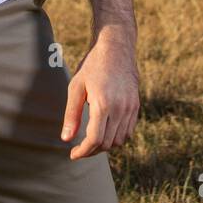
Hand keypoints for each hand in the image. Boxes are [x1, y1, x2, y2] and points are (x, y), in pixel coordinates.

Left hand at [60, 32, 139, 159]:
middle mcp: (120, 108)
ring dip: (105, 145)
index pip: (95, 139)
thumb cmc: (92, 65)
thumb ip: (71, 114)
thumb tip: (66, 139)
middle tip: (79, 149)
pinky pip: (128, 131)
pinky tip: (104, 132)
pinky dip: (116, 137)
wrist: (116, 48)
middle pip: (107, 143)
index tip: (73, 154)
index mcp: (103, 104)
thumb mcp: (76, 87)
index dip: (83, 151)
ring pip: (119, 140)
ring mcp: (131, 108)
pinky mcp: (136, 106)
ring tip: (90, 142)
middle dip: (92, 151)